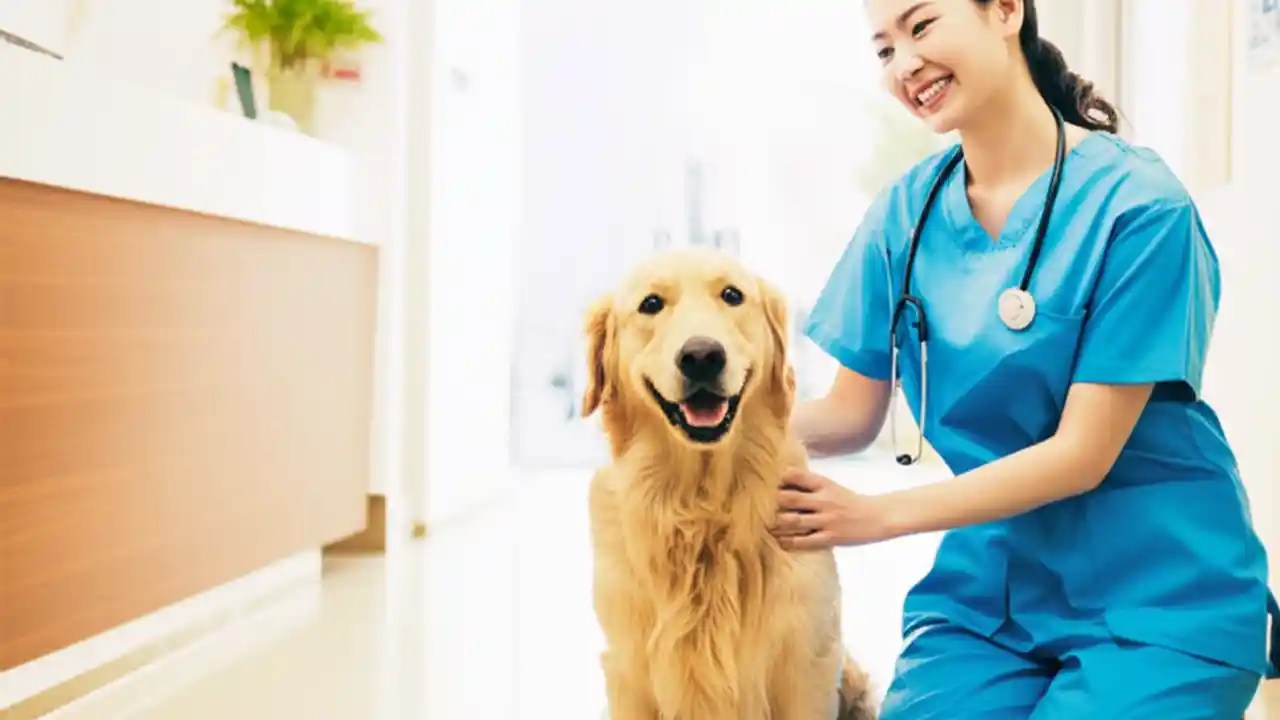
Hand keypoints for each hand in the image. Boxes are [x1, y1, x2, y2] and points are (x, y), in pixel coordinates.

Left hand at [770, 468, 896, 549]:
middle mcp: (823, 500)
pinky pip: (806, 541)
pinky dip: (790, 542)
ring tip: (764, 527)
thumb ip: (809, 485)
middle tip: (755, 508)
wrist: (877, 516)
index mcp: (823, 484)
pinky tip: (780, 542)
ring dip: (777, 525)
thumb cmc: (849, 501)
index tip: (762, 483)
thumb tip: (782, 482)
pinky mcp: (831, 537)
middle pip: (790, 499)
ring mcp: (827, 519)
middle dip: (772, 503)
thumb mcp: (831, 487)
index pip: (796, 475)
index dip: (778, 479)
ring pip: (794, 522)